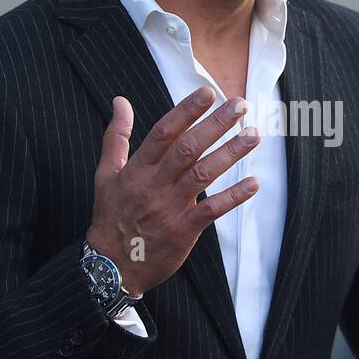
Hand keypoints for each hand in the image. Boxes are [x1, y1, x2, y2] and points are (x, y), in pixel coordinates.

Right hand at [85, 87, 260, 295]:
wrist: (111, 265)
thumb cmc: (111, 215)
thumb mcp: (105, 174)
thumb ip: (116, 136)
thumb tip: (120, 101)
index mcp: (137, 169)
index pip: (163, 132)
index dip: (186, 111)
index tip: (207, 92)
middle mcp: (154, 185)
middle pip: (188, 148)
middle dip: (215, 124)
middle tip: (240, 104)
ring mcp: (170, 208)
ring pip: (203, 174)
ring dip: (230, 153)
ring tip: (253, 135)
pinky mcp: (183, 231)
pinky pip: (211, 211)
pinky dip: (233, 197)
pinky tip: (253, 183)